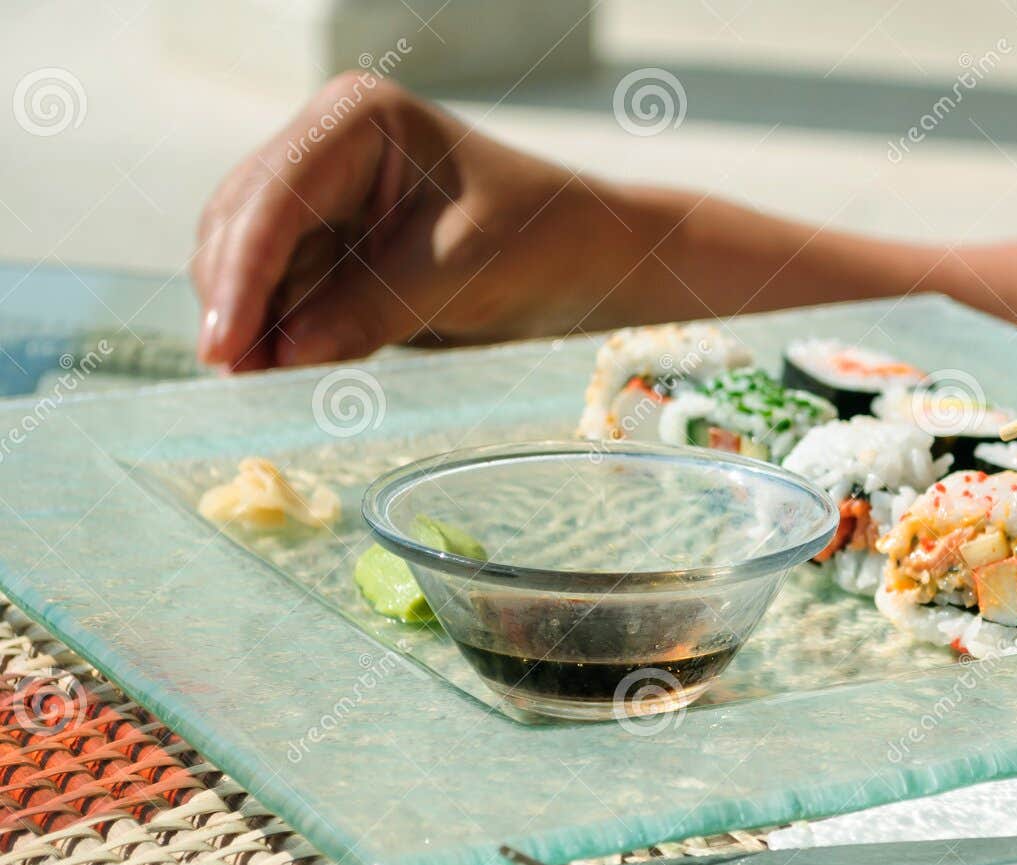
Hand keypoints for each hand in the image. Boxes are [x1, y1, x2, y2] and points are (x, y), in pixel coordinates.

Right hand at [191, 75, 639, 370]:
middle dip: (234, 301)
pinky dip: (277, 333)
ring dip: (249, 323)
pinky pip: (284, 293)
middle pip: (242, 225)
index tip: (223, 344)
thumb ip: (368, 309)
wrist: (588, 259)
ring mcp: (324, 198)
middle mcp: (324, 148)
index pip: (274, 196)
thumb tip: (282, 354)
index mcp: (354, 120)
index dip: (241, 274)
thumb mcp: (458, 274)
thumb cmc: (540, 239)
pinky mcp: (333, 249)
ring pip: (251, 264)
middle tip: (232, 378)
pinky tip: (276, 377)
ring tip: (252, 387)